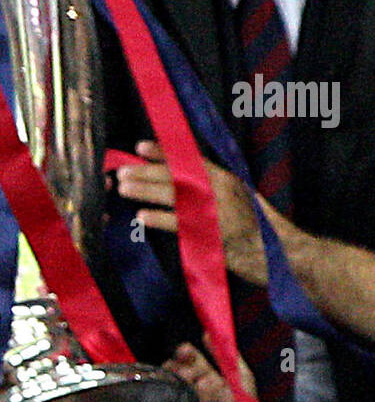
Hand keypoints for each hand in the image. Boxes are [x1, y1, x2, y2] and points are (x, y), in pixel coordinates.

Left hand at [116, 140, 271, 285]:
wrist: (279, 255)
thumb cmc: (258, 228)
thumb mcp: (239, 198)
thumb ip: (214, 187)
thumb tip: (182, 177)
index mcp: (226, 179)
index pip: (190, 160)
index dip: (164, 153)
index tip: (140, 147)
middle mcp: (220, 190)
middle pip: (177, 176)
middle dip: (147, 172)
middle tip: (122, 170)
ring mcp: (216, 212)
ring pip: (174, 196)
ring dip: (146, 191)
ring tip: (123, 188)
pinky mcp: (211, 234)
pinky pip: (180, 224)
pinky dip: (160, 219)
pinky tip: (142, 216)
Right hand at [165, 340, 255, 401]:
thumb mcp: (242, 381)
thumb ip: (229, 358)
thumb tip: (207, 333)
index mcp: (204, 379)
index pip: (188, 360)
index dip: (185, 353)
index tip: (185, 349)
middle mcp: (188, 390)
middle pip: (173, 370)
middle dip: (177, 365)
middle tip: (186, 370)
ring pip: (165, 383)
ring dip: (173, 380)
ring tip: (187, 384)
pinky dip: (159, 397)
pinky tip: (173, 396)